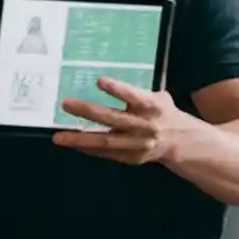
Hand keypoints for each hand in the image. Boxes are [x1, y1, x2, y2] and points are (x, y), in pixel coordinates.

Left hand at [52, 76, 187, 164]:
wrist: (180, 143)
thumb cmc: (164, 113)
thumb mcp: (159, 98)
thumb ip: (136, 93)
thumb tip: (107, 84)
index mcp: (152, 106)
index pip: (134, 96)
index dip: (118, 89)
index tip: (99, 81)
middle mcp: (143, 125)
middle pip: (113, 118)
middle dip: (88, 112)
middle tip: (66, 104)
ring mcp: (135, 144)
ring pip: (105, 141)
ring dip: (80, 139)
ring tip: (58, 137)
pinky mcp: (130, 157)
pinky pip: (105, 153)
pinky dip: (88, 149)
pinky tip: (71, 144)